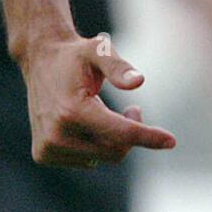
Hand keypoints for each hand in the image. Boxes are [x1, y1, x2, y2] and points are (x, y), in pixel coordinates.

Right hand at [20, 34, 176, 168]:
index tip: (171, 141)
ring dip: (112, 139)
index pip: (119, 133)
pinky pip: (87, 160)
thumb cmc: (75, 56)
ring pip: (101, 157)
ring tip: (102, 110)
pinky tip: (85, 123)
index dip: (148, 137)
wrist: (40, 61)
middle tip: (134, 108)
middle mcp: (56, 135)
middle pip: (114, 151)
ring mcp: (47, 148)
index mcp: (71, 111)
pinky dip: (95, 145)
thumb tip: (138, 82)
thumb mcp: (99, 50)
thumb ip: (119, 66)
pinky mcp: (44, 155)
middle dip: (132, 133)